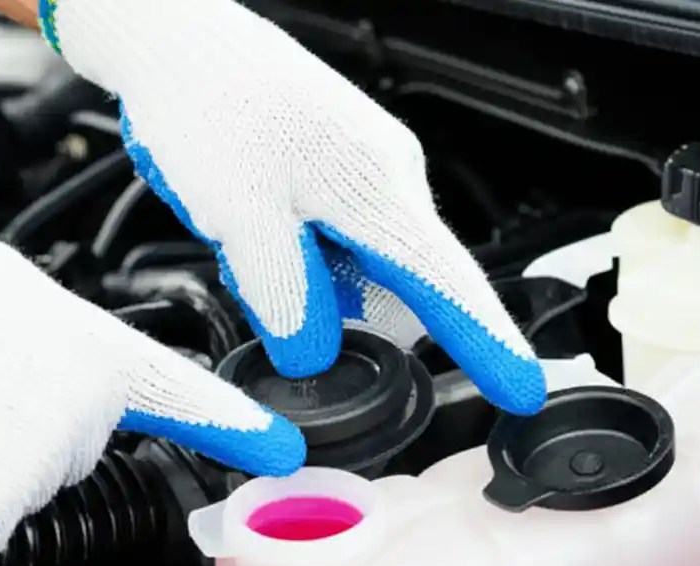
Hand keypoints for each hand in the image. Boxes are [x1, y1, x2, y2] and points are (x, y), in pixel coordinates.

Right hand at [0, 185, 303, 564]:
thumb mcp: (9, 286)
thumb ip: (58, 338)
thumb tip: (55, 370)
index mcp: (93, 350)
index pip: (183, 397)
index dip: (235, 429)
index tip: (279, 452)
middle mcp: (81, 414)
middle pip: (72, 450)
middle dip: (25, 426)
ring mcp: (36, 469)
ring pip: (21, 487)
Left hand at [45, 0, 545, 415]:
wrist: (176, 40)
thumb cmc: (210, 107)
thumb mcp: (242, 220)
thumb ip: (288, 298)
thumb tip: (314, 354)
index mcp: (379, 190)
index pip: (450, 285)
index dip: (488, 344)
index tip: (523, 390)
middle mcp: (386, 178)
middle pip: (398, 286)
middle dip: (346, 316)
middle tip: (269, 292)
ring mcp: (360, 171)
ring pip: (358, 266)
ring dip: (310, 283)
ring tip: (247, 242)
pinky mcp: (331, 168)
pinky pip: (333, 238)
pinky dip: (297, 255)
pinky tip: (252, 229)